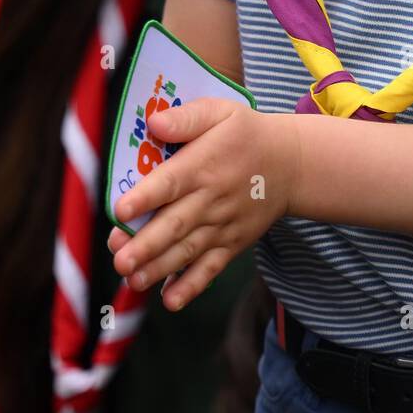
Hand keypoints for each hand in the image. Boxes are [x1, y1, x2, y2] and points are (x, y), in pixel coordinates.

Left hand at [106, 98, 299, 311]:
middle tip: (120, 260)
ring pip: (188, 250)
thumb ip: (187, 117)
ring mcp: (222, 225)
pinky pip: (211, 268)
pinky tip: (171, 300)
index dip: (146, 197)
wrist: (292, 165)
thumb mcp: (221, 112)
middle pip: (175, 224)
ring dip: (159, 268)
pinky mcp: (232, 244)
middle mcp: (211, 199)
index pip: (171, 182)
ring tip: (133, 280)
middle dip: (146, 245)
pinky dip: (192, 285)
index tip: (121, 211)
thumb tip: (153, 122)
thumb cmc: (246, 135)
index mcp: (203, 164)